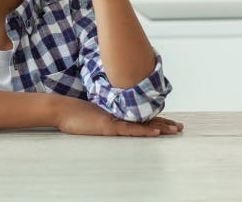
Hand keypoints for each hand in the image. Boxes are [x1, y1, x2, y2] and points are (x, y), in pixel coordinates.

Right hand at [55, 96, 183, 136]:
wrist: (61, 109)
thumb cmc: (73, 114)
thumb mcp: (93, 115)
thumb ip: (105, 116)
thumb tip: (113, 117)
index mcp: (117, 112)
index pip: (141, 116)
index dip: (156, 118)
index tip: (170, 122)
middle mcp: (119, 114)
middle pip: (146, 119)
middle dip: (165, 123)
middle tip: (180, 127)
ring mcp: (115, 120)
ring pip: (143, 124)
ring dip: (161, 127)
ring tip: (175, 130)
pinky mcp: (108, 127)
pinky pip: (130, 130)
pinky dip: (144, 131)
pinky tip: (156, 132)